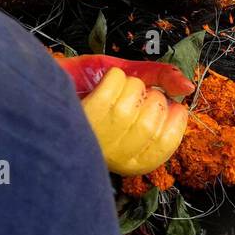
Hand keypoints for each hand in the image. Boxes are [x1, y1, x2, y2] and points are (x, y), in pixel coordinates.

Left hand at [74, 62, 190, 175]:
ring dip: (129, 85)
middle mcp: (113, 155)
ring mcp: (96, 139)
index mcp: (133, 157)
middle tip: (135, 93)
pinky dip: (113, 78)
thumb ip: (164, 81)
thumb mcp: (135, 83)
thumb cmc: (91, 84)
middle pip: (150, 124)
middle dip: (149, 96)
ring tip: (117, 88)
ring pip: (130, 107)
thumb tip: (188, 88)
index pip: (166, 144)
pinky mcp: (79, 120)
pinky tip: (106, 82)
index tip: (167, 103)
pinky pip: (111, 91)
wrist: (47, 80)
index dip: (172, 117)